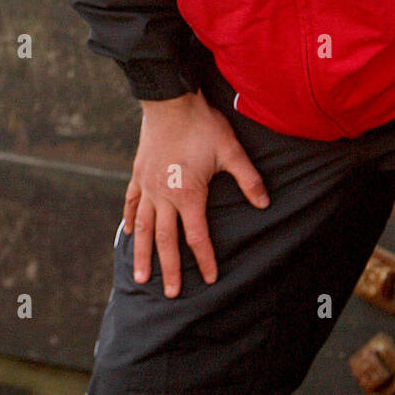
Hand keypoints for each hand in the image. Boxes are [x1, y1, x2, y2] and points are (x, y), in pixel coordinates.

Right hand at [122, 91, 268, 292]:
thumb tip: (265, 203)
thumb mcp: (231, 151)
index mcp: (188, 194)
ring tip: (141, 277)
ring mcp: (148, 186)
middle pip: (166, 241)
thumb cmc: (202, 125)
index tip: (209, 279)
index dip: (205, 259)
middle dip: (170, 269)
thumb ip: (249, 179)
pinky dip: (131, 220)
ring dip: (143, 254)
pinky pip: (132, 203)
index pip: (197, 236)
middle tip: (171, 294)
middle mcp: (164, 196)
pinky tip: (129, 233)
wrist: (170, 100)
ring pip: (144, 228)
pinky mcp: (138, 173)